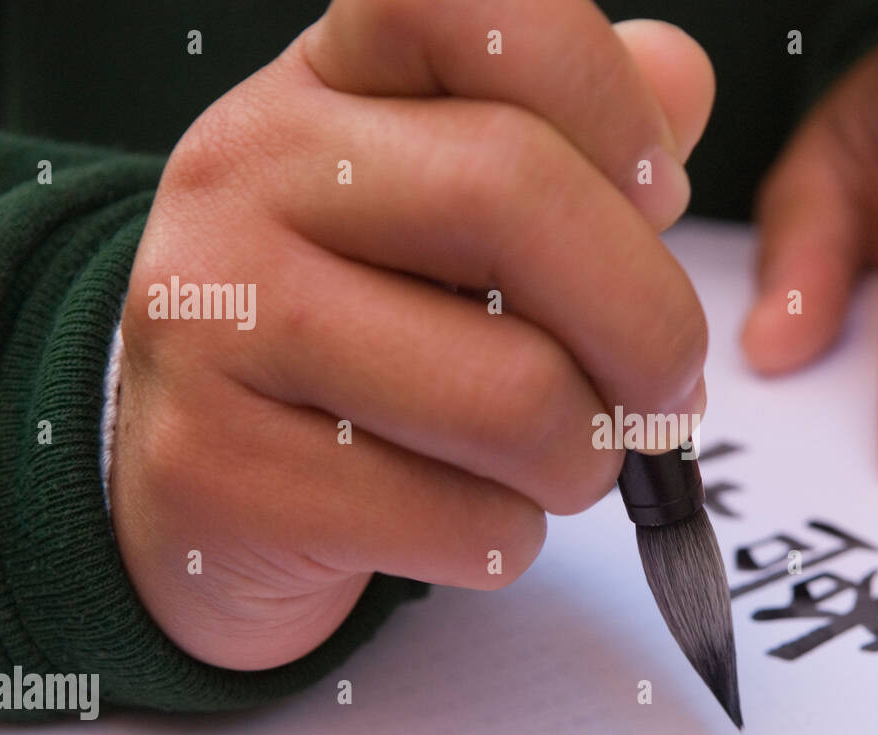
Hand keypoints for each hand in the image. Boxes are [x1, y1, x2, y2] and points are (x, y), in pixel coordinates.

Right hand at [112, 0, 714, 668]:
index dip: (610, 100)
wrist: (197, 477)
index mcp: (330, 85)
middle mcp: (250, 171)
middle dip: (651, 327)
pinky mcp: (217, 468)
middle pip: (514, 197)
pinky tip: (465, 516)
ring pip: (513, 396)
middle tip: (666, 391)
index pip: (478, 6)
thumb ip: (574, 137)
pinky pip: (459, 523)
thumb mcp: (450, 206)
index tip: (659, 196)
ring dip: (586, 461)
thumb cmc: (363, 331)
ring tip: (561, 462)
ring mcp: (215, 317)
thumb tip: (681, 80)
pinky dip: (510, 539)